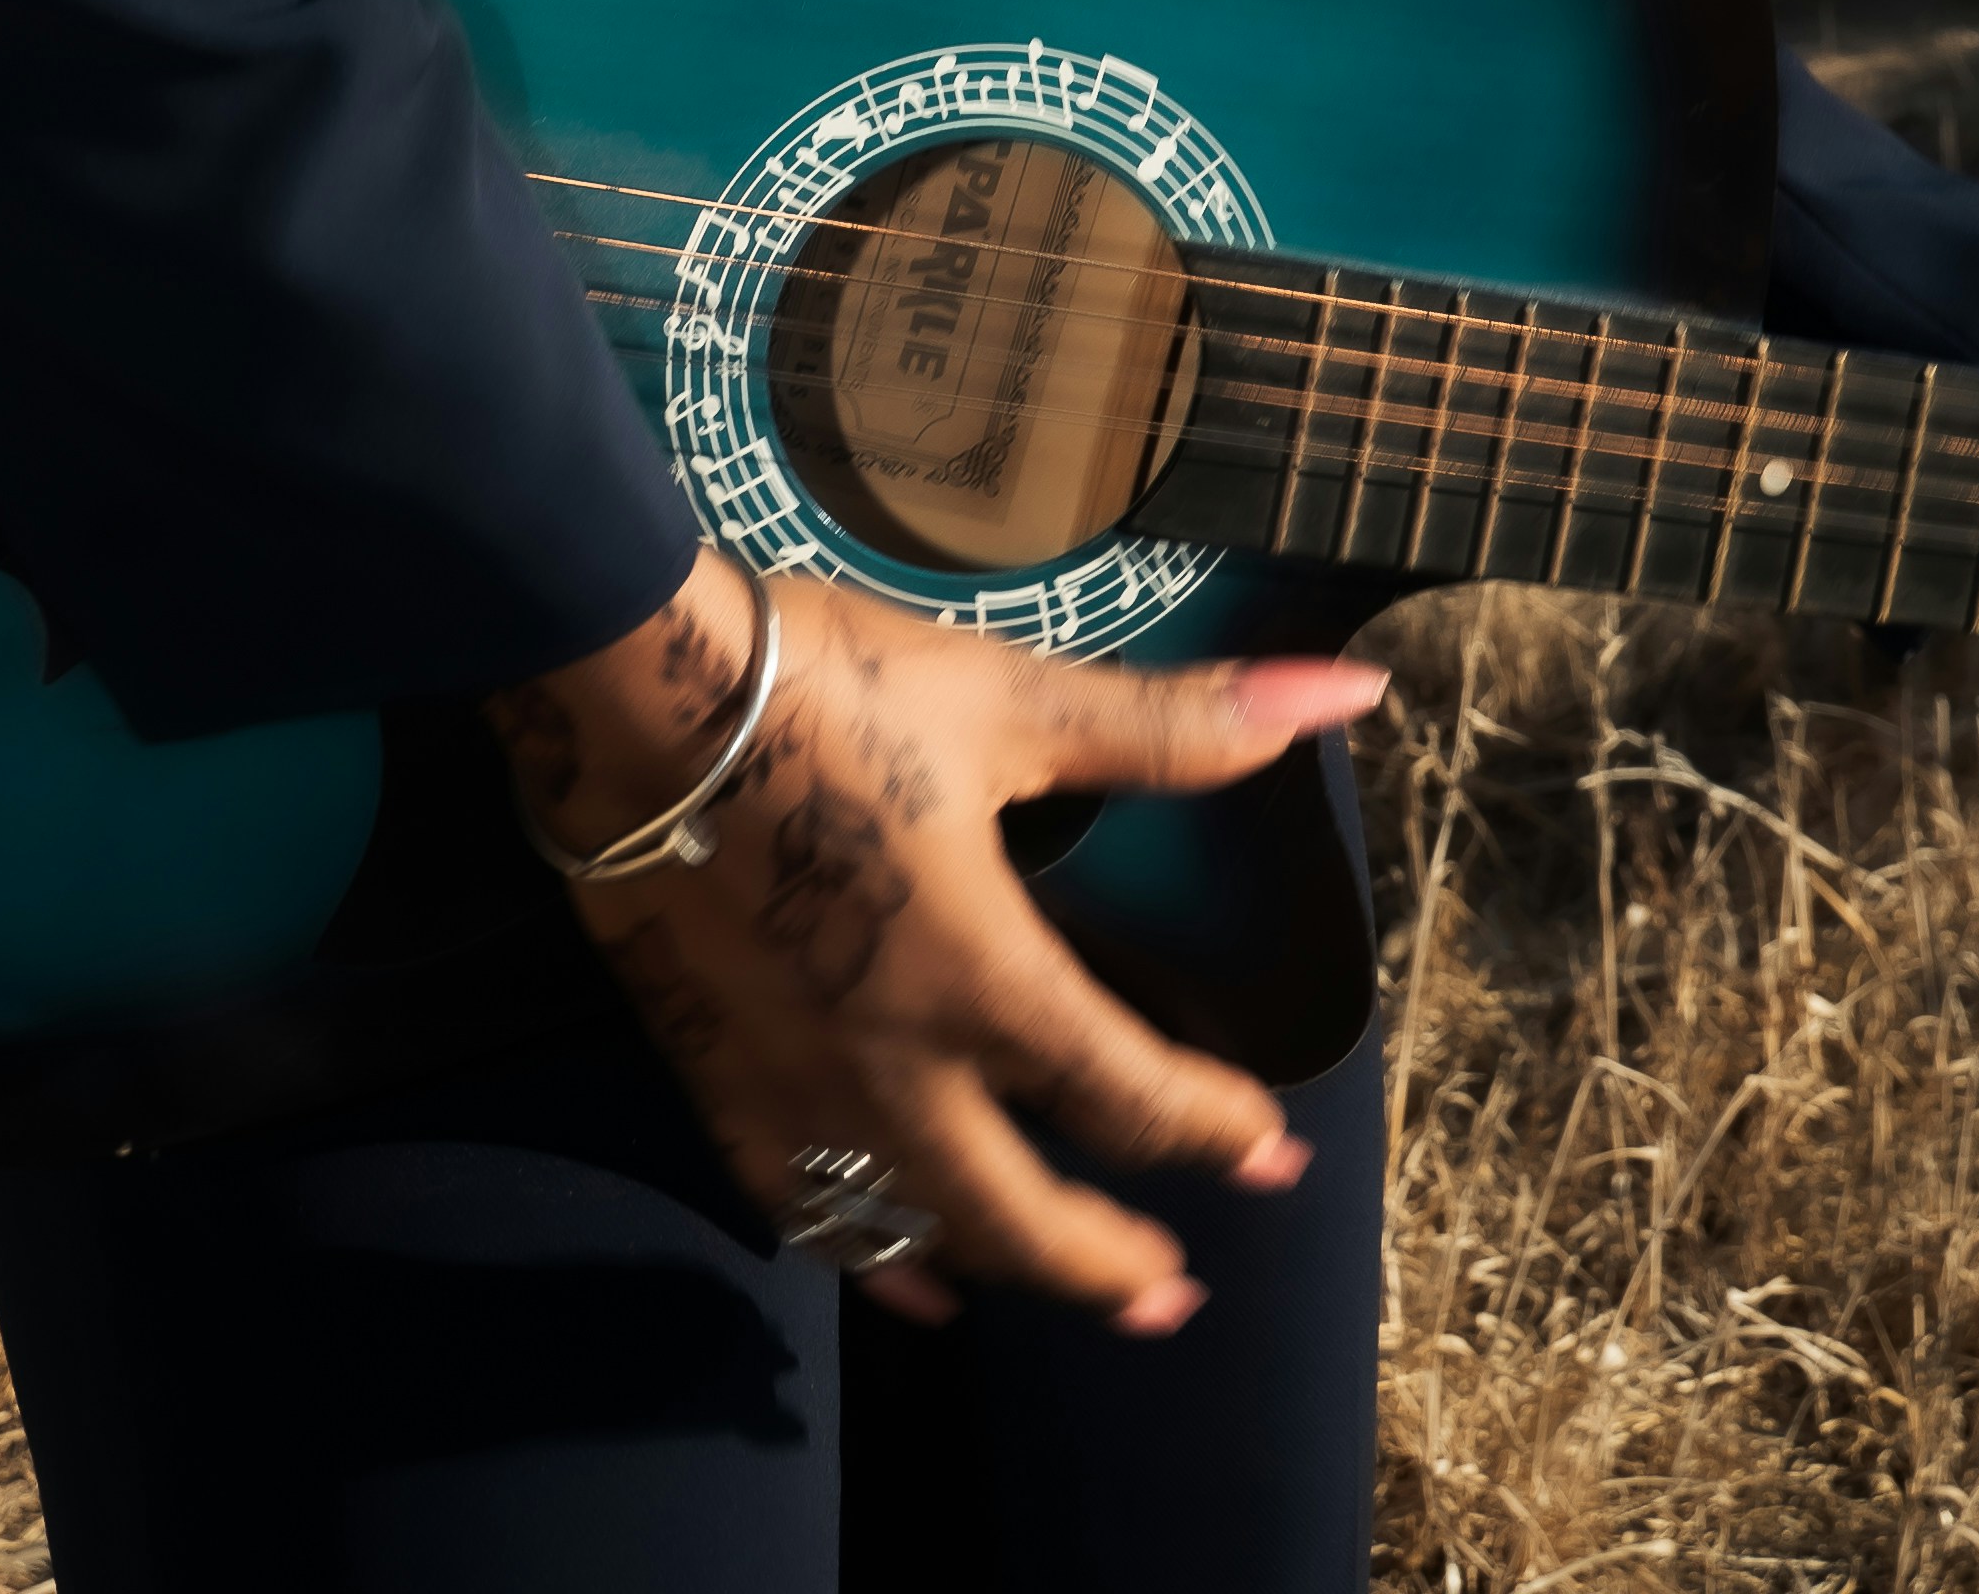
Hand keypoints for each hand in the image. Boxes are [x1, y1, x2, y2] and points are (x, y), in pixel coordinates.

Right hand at [490, 556, 1383, 1330]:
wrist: (634, 689)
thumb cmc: (833, 682)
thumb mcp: (1014, 698)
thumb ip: (1176, 725)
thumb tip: (1344, 694)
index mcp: (981, 978)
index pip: (1125, 1094)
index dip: (1212, 1130)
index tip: (1270, 1151)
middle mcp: (895, 1065)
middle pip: (1022, 1215)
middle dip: (1109, 1263)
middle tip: (1174, 1294)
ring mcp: (798, 1086)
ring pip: (914, 1230)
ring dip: (1002, 1272)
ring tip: (1066, 1297)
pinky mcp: (717, 1074)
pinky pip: (800, 1206)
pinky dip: (863, 1255)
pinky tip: (893, 1274)